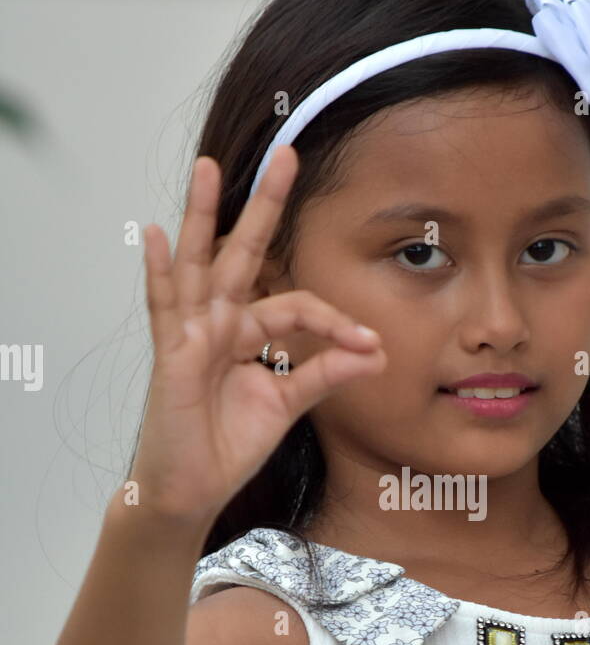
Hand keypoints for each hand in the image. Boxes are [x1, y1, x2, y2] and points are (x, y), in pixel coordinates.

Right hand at [130, 145, 385, 525]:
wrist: (190, 491)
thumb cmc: (227, 445)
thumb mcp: (288, 404)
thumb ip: (326, 373)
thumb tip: (376, 351)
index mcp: (249, 332)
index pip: (298, 305)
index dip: (336, 321)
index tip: (372, 345)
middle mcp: (219, 322)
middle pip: (244, 252)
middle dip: (264, 204)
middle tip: (287, 153)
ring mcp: (191, 333)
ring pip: (200, 263)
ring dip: (202, 214)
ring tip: (208, 168)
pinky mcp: (171, 355)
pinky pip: (165, 307)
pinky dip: (162, 271)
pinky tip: (158, 235)